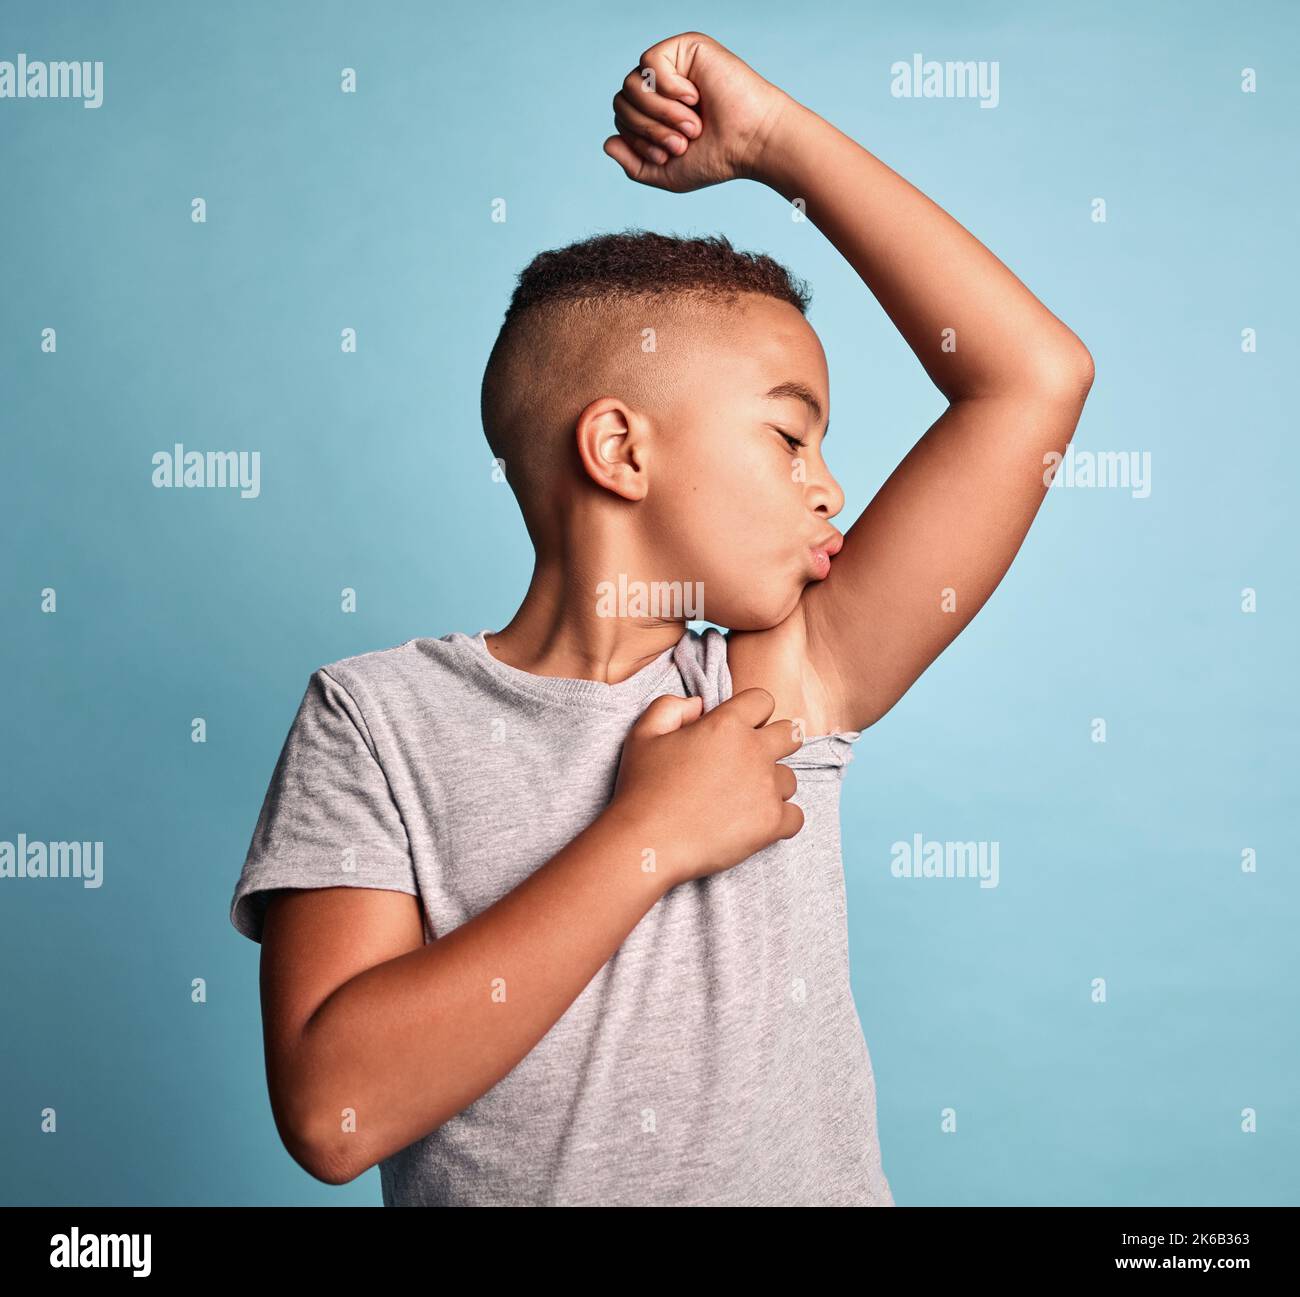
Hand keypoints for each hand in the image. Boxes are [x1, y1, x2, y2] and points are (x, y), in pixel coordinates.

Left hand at [603, 31, 793, 192]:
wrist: (750, 142)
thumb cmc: (715, 157)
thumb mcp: (665, 173)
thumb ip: (632, 165)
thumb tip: (607, 142)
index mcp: (654, 111)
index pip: (621, 118)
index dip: (638, 140)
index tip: (670, 155)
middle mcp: (659, 85)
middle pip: (621, 101)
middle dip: (648, 129)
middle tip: (682, 142)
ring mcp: (671, 65)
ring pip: (632, 84)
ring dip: (660, 112)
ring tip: (691, 125)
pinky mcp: (684, 47)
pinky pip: (650, 62)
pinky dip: (669, 87)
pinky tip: (694, 97)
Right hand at [608, 687, 804, 885]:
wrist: (647, 842)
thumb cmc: (642, 788)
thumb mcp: (643, 734)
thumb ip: (670, 707)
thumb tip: (699, 705)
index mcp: (727, 724)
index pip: (763, 700)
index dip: (752, 712)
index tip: (740, 729)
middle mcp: (754, 751)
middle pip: (791, 734)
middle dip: (776, 743)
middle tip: (751, 762)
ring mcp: (766, 788)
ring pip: (790, 779)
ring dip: (772, 786)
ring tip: (742, 800)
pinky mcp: (772, 823)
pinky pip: (795, 816)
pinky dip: (780, 820)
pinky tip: (755, 823)